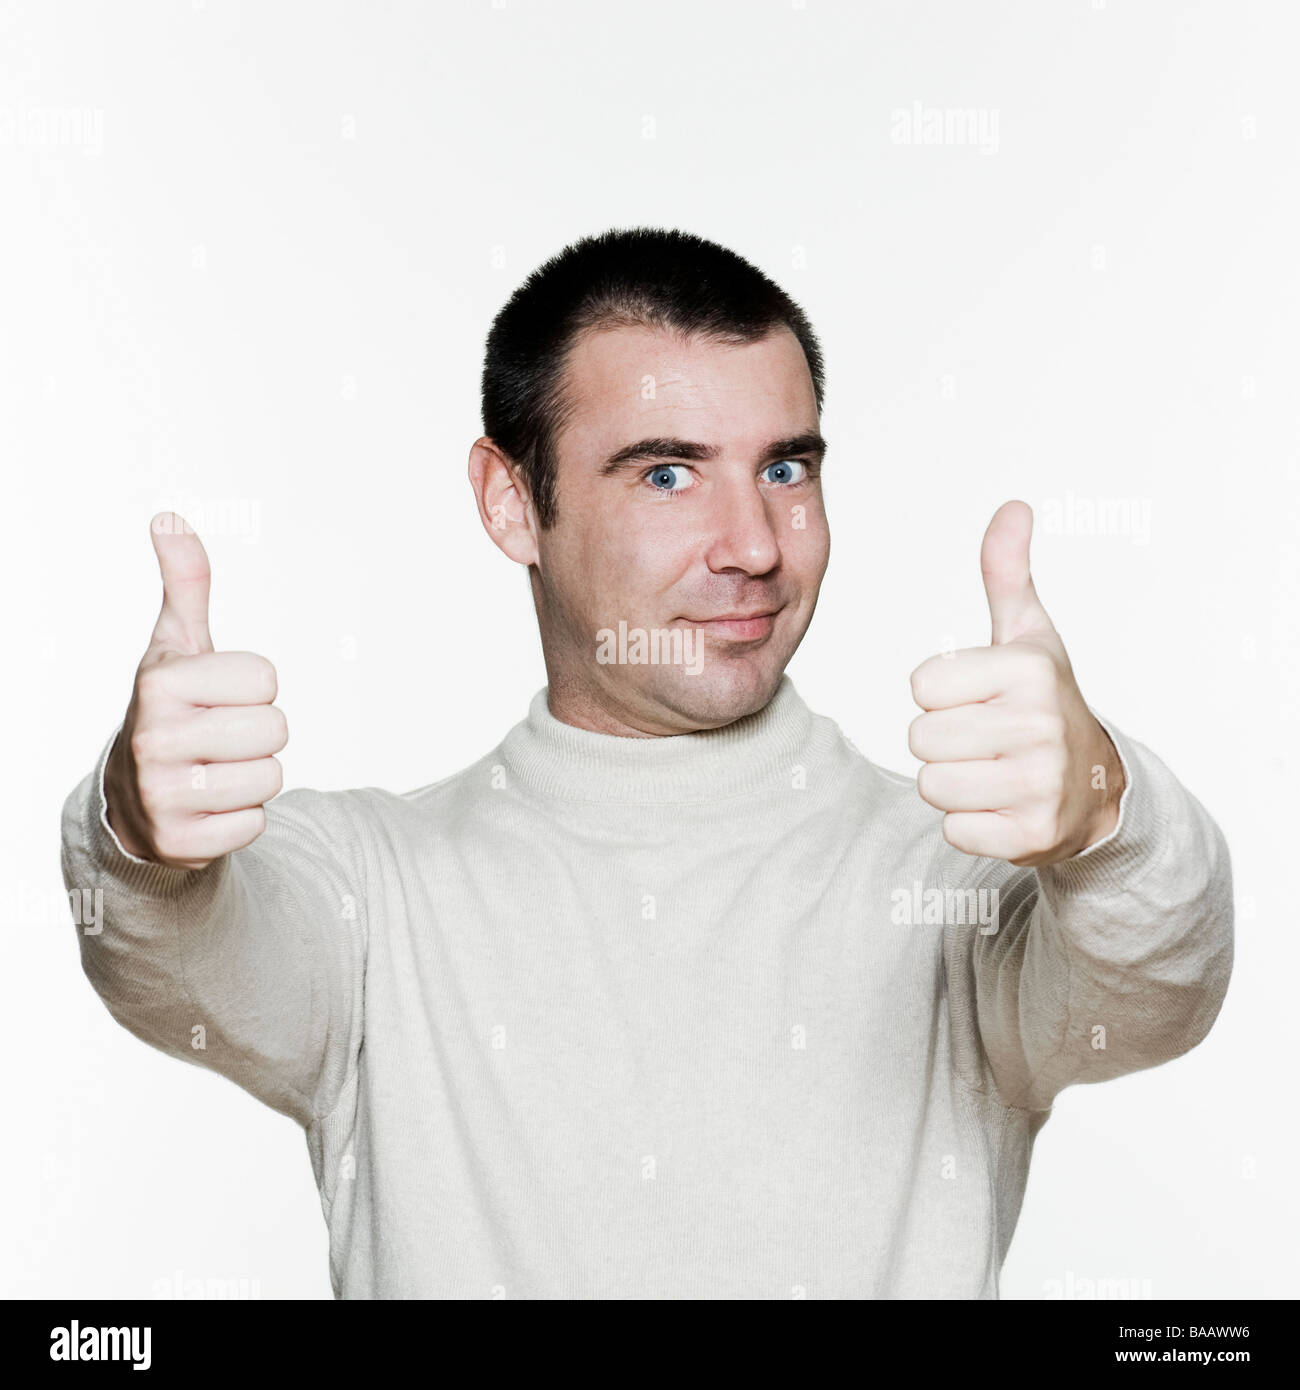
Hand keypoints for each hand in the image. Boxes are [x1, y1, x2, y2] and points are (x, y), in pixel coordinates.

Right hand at [103, 513, 287, 870]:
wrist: (130, 797)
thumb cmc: (171, 709)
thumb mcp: (176, 646)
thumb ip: (185, 584)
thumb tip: (168, 517)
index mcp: (161, 684)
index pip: (266, 678)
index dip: (252, 687)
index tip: (218, 697)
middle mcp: (153, 739)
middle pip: (276, 729)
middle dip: (260, 734)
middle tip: (221, 738)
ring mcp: (163, 797)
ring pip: (272, 778)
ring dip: (254, 776)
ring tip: (214, 771)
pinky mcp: (182, 844)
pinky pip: (256, 824)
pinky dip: (242, 818)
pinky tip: (209, 807)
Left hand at [907, 500, 1123, 865]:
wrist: (1099, 787)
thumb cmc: (1045, 702)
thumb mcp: (1029, 634)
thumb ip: (1006, 573)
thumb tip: (1013, 507)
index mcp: (1028, 670)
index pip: (920, 687)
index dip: (940, 695)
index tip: (980, 699)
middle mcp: (1039, 725)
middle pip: (919, 739)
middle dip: (942, 742)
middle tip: (985, 740)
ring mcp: (1039, 784)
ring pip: (931, 786)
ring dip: (953, 784)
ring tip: (993, 771)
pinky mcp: (1032, 836)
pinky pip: (953, 831)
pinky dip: (970, 825)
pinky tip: (1003, 807)